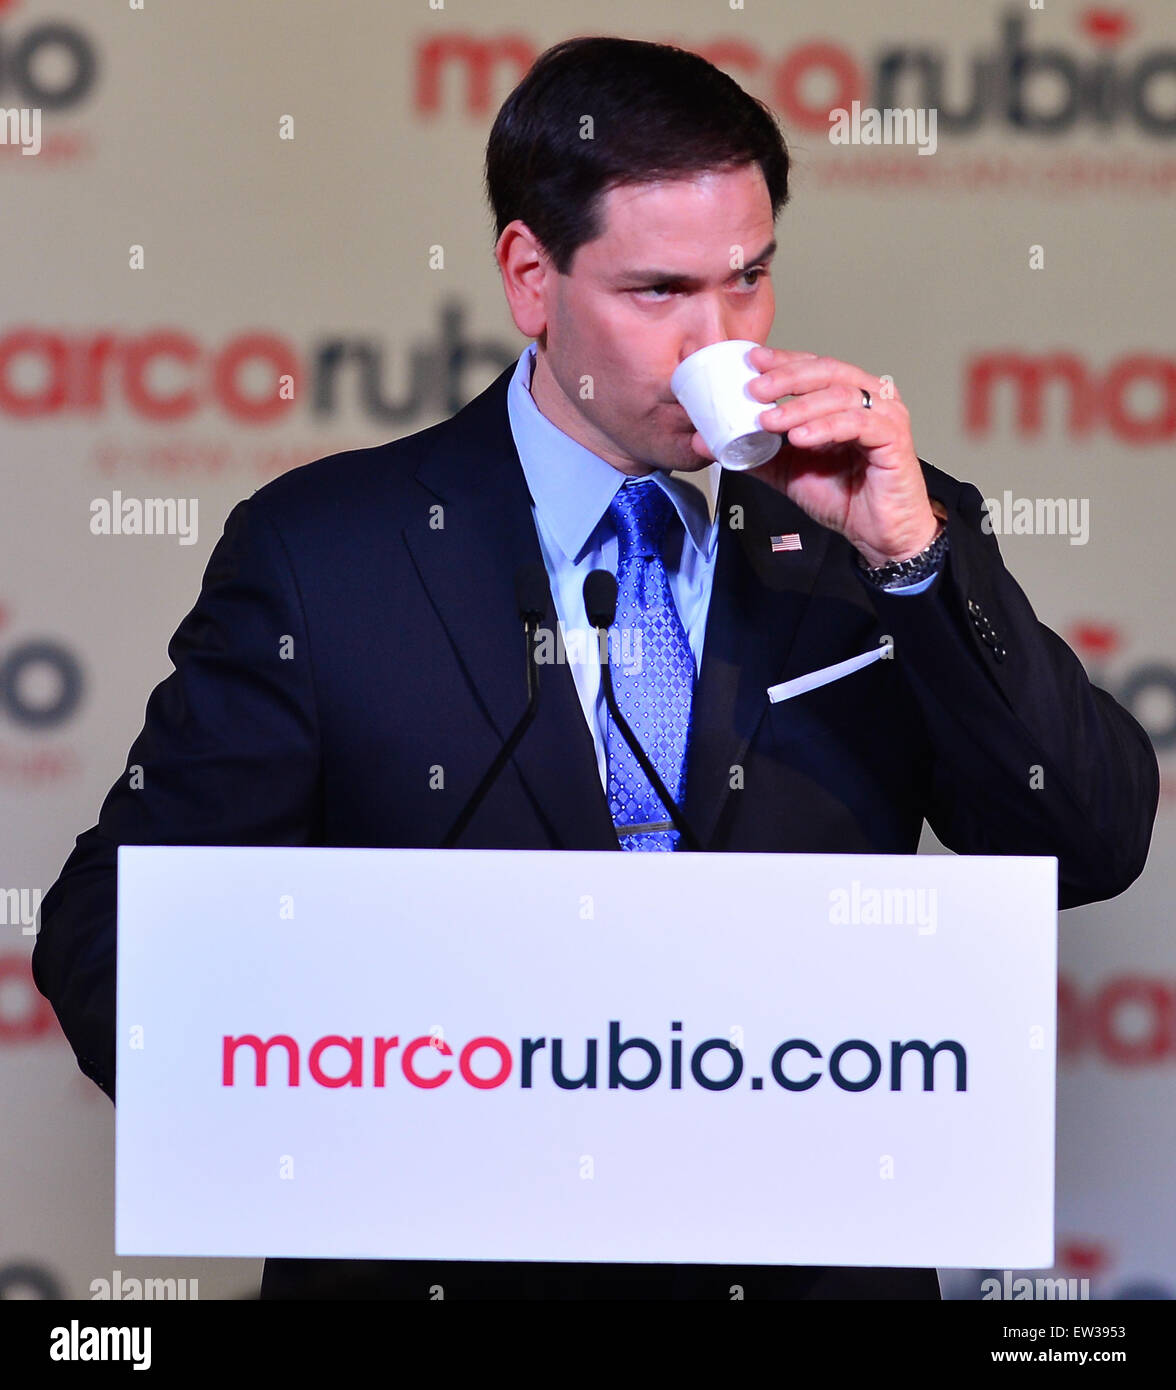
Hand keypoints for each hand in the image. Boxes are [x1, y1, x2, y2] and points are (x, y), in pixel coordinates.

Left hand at [690, 346, 938, 566]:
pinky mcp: (895, 438)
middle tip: (754, 388)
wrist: (878, 534)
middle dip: (787, 377)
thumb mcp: (787, 470)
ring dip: (800, 406)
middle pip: (827, 371)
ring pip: (840, 395)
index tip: (751, 362)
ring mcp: (885, 415)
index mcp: (846, 397)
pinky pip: (859, 424)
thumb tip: (705, 442)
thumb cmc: (844, 496)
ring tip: (769, 420)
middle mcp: (869, 398)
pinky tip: (801, 437)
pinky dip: (826, 427)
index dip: (783, 361)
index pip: (812, 367)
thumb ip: (753, 453)